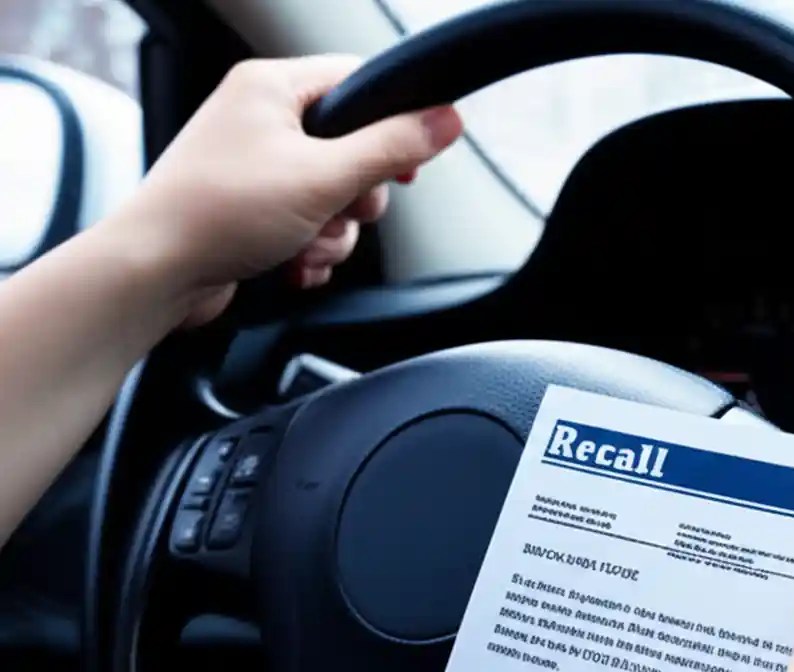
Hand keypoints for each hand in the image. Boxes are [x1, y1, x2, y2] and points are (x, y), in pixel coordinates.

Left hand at [107, 54, 462, 324]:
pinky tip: (292, 263)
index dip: (394, 122)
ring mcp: (255, 164)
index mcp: (271, 86)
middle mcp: (260, 118)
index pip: (358, 81)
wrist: (154, 276)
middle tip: (339, 209)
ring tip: (305, 244)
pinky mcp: (252, 207)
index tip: (408, 162)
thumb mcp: (324, 177)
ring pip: (336, 194)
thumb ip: (392, 147)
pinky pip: (310, 221)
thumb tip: (445, 119)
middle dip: (357, 196)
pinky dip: (311, 248)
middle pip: (354, 147)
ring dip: (335, 231)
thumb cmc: (218, 215)